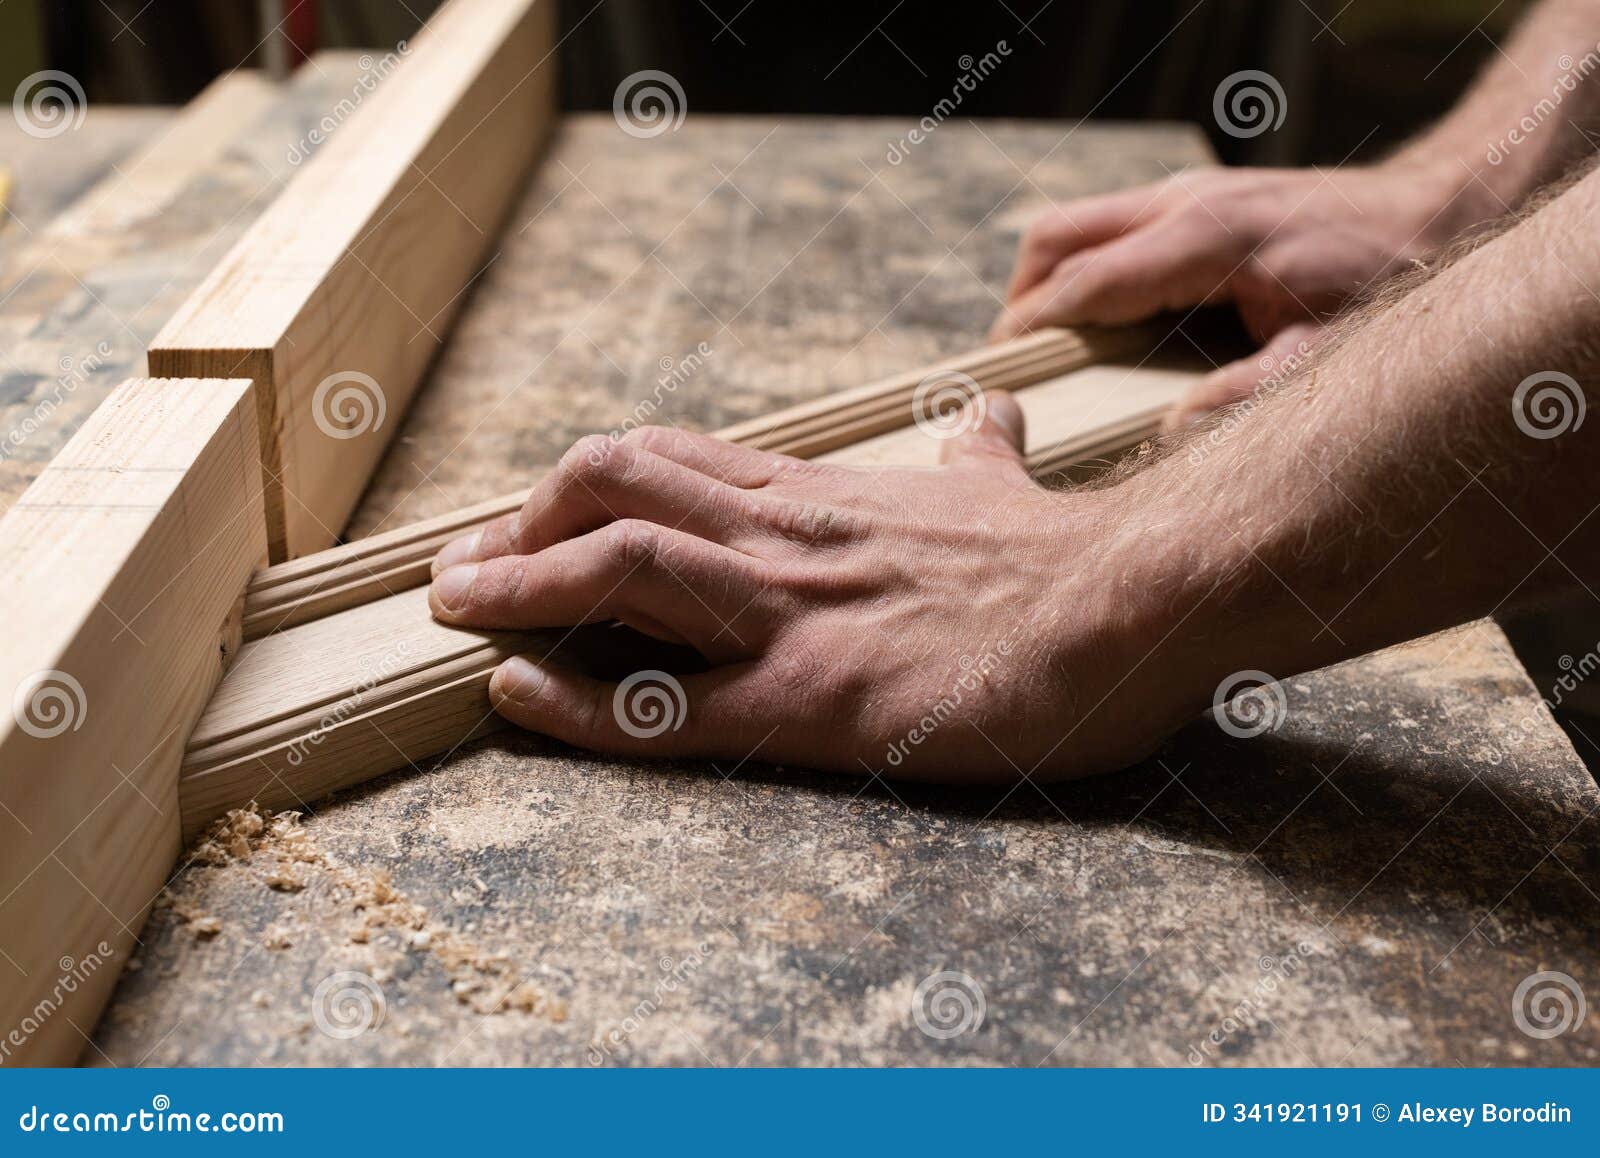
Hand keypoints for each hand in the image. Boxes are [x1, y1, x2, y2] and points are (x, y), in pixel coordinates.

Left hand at [426, 394, 1202, 782]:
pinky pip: (665, 706)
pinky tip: (510, 693)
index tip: (533, 515)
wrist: (1127, 603)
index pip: (670, 460)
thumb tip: (985, 416)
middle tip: (468, 564)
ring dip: (517, 584)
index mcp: (821, 493)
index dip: (579, 484)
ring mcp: (792, 614)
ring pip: (619, 568)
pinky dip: (575, 702)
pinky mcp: (811, 703)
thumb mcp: (1002, 481)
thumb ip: (974, 449)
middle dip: (522, 522)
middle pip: (615, 487)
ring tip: (453, 608)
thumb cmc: (1066, 554)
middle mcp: (786, 536)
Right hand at [991, 161, 1479, 426]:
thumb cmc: (1389, 280)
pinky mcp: (1197, 198)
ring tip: (1052, 352)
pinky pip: (1109, 229)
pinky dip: (1084, 271)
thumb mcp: (1328, 354)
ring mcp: (1188, 192)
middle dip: (1019, 303)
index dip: (1030, 330)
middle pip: (1054, 237)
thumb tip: (1168, 432)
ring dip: (1047, 284)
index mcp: (1205, 239)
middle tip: (1017, 369)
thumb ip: (1249, 394)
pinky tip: (1107, 324)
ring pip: (1073, 225)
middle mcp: (1185, 203)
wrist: (1443, 209)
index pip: (1081, 281)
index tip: (999, 379)